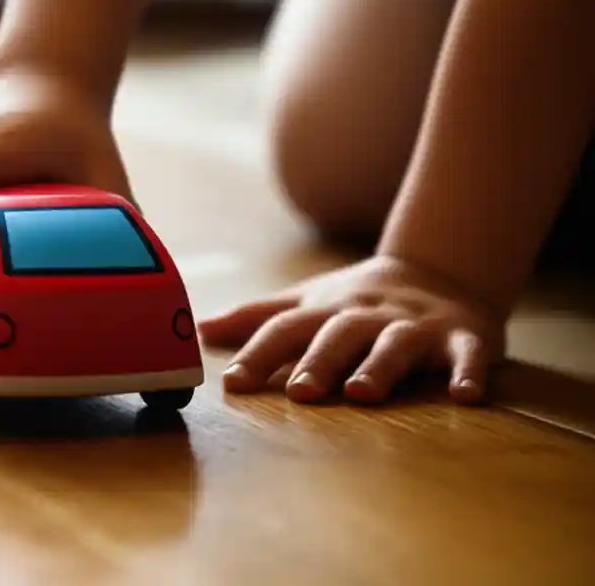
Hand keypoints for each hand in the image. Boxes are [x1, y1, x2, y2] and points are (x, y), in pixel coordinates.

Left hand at [198, 255, 505, 404]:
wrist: (440, 270)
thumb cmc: (357, 301)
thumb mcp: (307, 303)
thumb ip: (256, 318)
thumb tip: (197, 330)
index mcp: (325, 310)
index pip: (285, 328)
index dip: (259, 353)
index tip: (233, 384)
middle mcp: (366, 315)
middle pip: (338, 335)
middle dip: (319, 362)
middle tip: (300, 392)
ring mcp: (415, 325)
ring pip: (396, 344)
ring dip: (380, 367)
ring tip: (363, 393)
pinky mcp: (464, 337)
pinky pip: (468, 354)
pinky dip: (468, 372)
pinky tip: (466, 395)